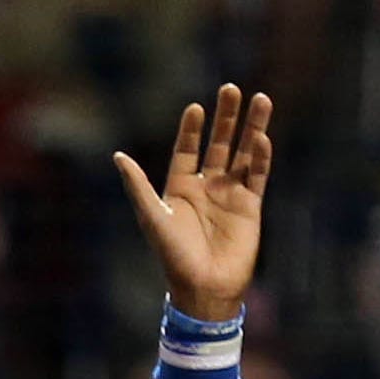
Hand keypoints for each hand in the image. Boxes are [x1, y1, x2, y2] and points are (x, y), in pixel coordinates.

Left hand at [112, 85, 272, 325]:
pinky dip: (261, 156)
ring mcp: (230, 195)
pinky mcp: (250, 207)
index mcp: (180, 189)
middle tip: (231, 88)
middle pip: (219, 144)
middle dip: (225, 117)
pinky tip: (262, 137)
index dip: (191, 129)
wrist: (203, 288)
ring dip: (251, 127)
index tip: (196, 107)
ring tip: (260, 98)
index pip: (186, 150)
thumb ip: (138, 186)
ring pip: (243, 153)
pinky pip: (257, 175)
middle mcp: (206, 188)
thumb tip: (118, 156)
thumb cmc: (174, 257)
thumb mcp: (153, 217)